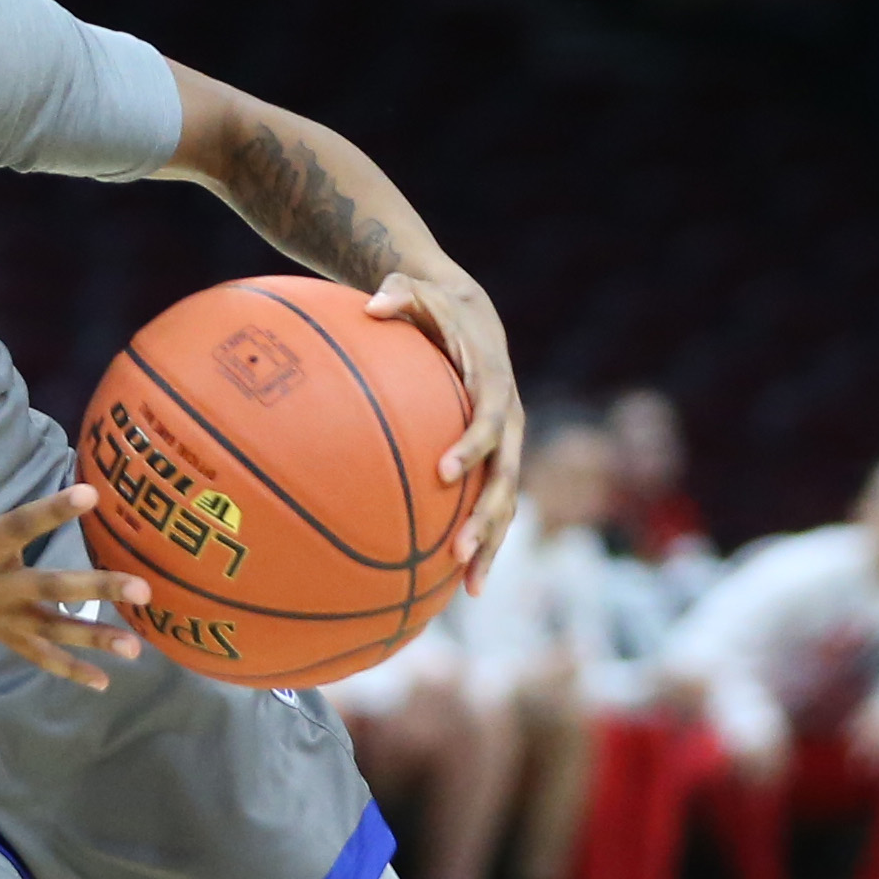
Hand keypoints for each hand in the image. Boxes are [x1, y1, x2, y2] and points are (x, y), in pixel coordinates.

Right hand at [0, 374, 149, 689]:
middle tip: (141, 589)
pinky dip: (68, 670)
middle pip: (50, 586)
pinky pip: (36, 654)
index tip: (91, 493)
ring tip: (135, 647)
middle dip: (96, 589)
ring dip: (93, 638)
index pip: (21, 523)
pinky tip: (104, 682)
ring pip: (50, 628)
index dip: (55, 509)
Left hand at [363, 270, 521, 590]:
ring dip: (490, 545)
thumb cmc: (433, 307)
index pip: (486, 421)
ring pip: (506, 504)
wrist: (470, 316)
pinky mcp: (494, 465)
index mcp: (492, 387)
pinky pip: (491, 509)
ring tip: (469, 587)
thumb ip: (398, 295)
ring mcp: (506, 448)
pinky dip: (482, 544)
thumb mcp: (417, 291)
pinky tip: (459, 586)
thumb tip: (371, 304)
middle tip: (455, 551)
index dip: (471, 446)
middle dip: (484, 518)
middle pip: (505, 479)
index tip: (444, 473)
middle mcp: (507, 423)